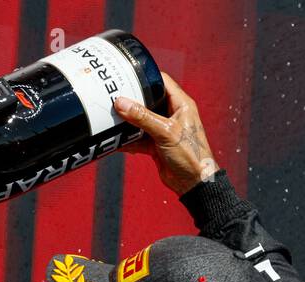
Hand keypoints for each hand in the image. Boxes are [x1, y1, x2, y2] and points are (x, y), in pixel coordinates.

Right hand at [113, 71, 219, 196]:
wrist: (193, 183)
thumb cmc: (189, 154)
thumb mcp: (165, 132)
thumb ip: (142, 117)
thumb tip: (121, 103)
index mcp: (181, 104)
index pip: (162, 81)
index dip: (146, 77)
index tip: (127, 76)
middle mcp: (172, 114)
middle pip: (148, 101)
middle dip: (132, 101)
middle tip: (114, 97)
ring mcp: (163, 130)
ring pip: (141, 121)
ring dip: (128, 122)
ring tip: (111, 118)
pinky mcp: (156, 145)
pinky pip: (138, 139)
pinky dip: (128, 140)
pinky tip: (116, 141)